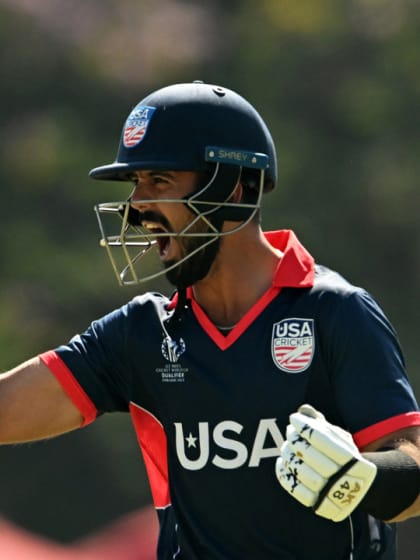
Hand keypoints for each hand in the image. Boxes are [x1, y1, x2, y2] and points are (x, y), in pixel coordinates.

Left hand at [276, 404, 376, 521]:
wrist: (355, 489)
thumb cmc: (344, 457)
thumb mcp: (340, 438)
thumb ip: (321, 424)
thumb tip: (303, 410)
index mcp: (352, 458)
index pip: (322, 438)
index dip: (305, 426)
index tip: (294, 418)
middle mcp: (342, 477)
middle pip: (310, 454)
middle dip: (295, 439)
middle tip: (290, 430)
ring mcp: (329, 493)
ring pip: (301, 471)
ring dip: (288, 454)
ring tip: (287, 445)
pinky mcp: (317, 504)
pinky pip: (295, 489)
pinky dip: (284, 474)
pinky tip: (283, 461)